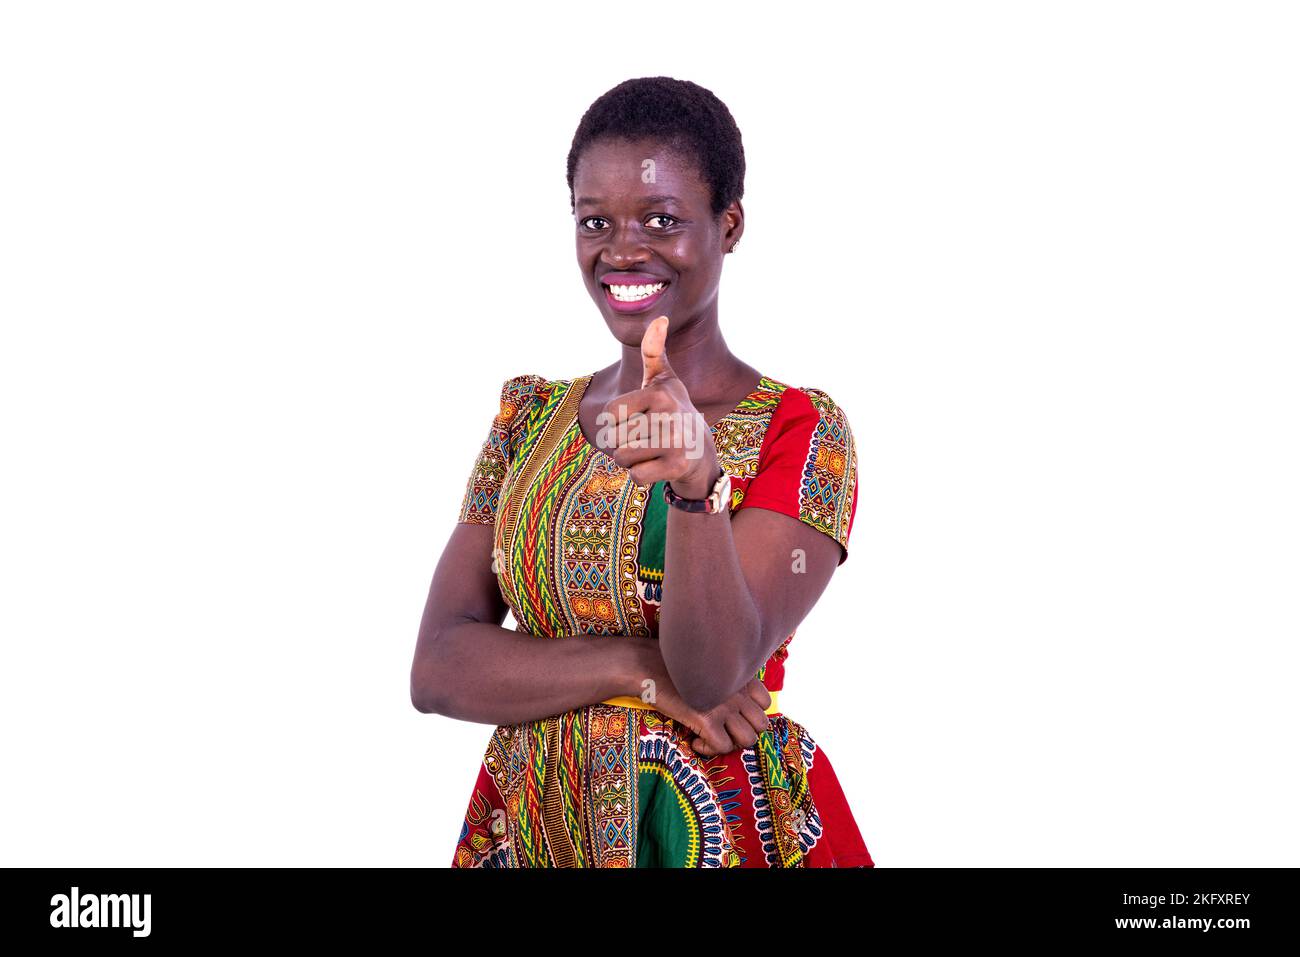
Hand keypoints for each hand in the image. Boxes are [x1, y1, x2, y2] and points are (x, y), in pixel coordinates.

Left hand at [598, 316, 720, 496]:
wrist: (702, 450)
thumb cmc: (673, 410)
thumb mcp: (664, 379)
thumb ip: (654, 350)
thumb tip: (660, 317)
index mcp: (660, 393)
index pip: (609, 413)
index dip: (614, 421)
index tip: (635, 419)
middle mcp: (671, 415)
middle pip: (614, 438)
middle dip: (621, 443)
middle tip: (644, 439)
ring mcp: (677, 442)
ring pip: (623, 458)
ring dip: (629, 460)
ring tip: (649, 451)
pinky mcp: (679, 467)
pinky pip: (637, 477)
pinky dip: (640, 477)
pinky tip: (656, 467)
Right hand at [631, 644, 771, 756]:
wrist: (646, 665)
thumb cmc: (672, 665)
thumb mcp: (707, 666)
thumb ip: (724, 680)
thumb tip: (731, 703)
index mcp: (739, 675)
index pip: (765, 703)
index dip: (749, 714)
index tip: (730, 716)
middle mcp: (737, 691)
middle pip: (761, 725)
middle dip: (743, 733)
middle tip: (722, 731)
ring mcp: (724, 706)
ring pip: (747, 740)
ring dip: (729, 743)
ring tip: (710, 737)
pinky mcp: (706, 720)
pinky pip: (722, 747)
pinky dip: (709, 749)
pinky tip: (695, 740)